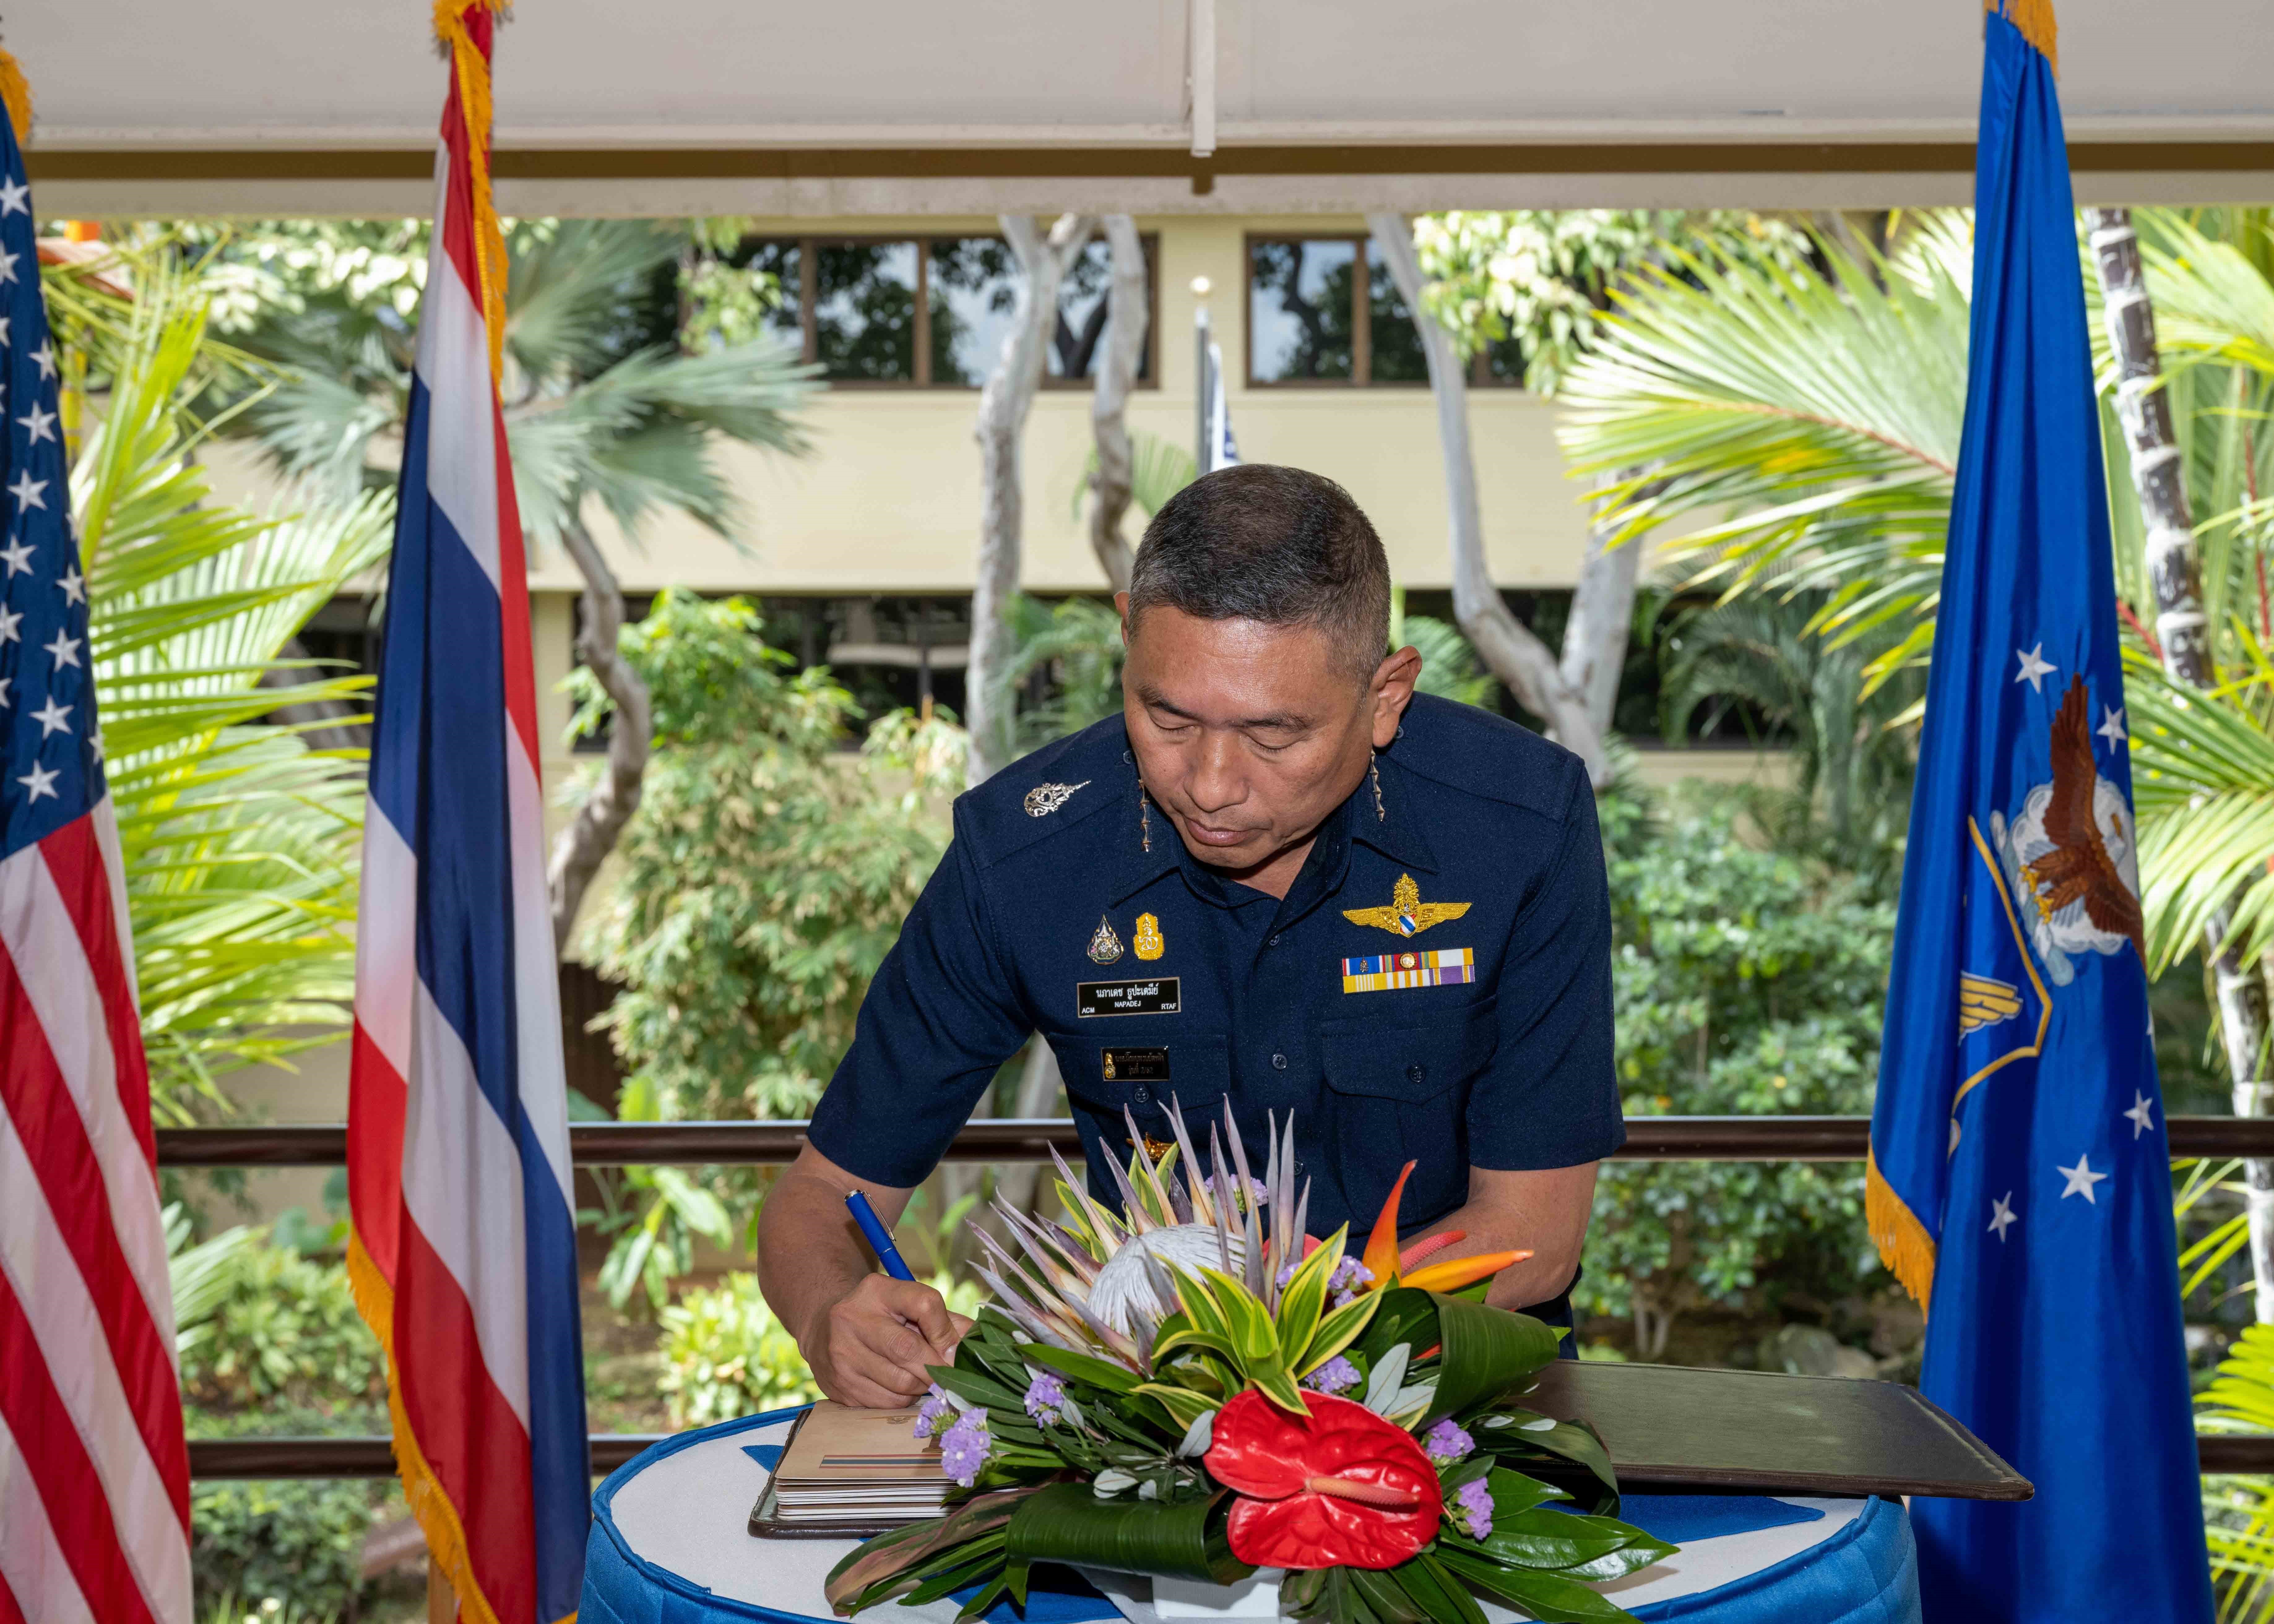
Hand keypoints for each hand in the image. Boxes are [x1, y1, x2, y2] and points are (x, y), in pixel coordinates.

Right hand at [805, 1274, 972, 1408]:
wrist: (822, 1330)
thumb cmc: (879, 1317)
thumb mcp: (906, 1304)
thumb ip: (943, 1321)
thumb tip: (976, 1345)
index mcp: (876, 1290)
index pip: (924, 1304)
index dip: (947, 1332)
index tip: (956, 1351)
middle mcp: (852, 1319)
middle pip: (909, 1350)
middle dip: (937, 1368)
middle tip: (950, 1377)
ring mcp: (841, 1354)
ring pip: (900, 1383)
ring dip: (921, 1387)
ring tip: (923, 1379)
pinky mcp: (838, 1386)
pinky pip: (885, 1403)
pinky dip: (903, 1400)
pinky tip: (901, 1389)